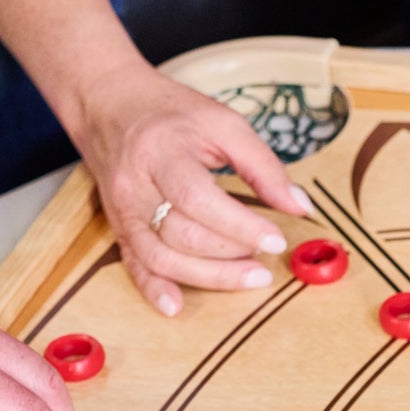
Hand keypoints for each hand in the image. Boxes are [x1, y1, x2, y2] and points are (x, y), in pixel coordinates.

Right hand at [68, 67, 307, 315]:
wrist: (108, 104)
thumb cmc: (172, 113)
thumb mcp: (223, 123)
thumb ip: (263, 165)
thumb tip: (301, 207)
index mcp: (161, 152)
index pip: (198, 198)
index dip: (239, 226)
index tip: (276, 240)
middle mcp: (135, 185)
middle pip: (181, 234)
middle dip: (229, 256)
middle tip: (267, 263)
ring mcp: (122, 209)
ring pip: (160, 256)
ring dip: (207, 277)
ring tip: (248, 278)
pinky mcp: (117, 226)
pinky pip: (133, 264)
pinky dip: (153, 289)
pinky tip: (176, 306)